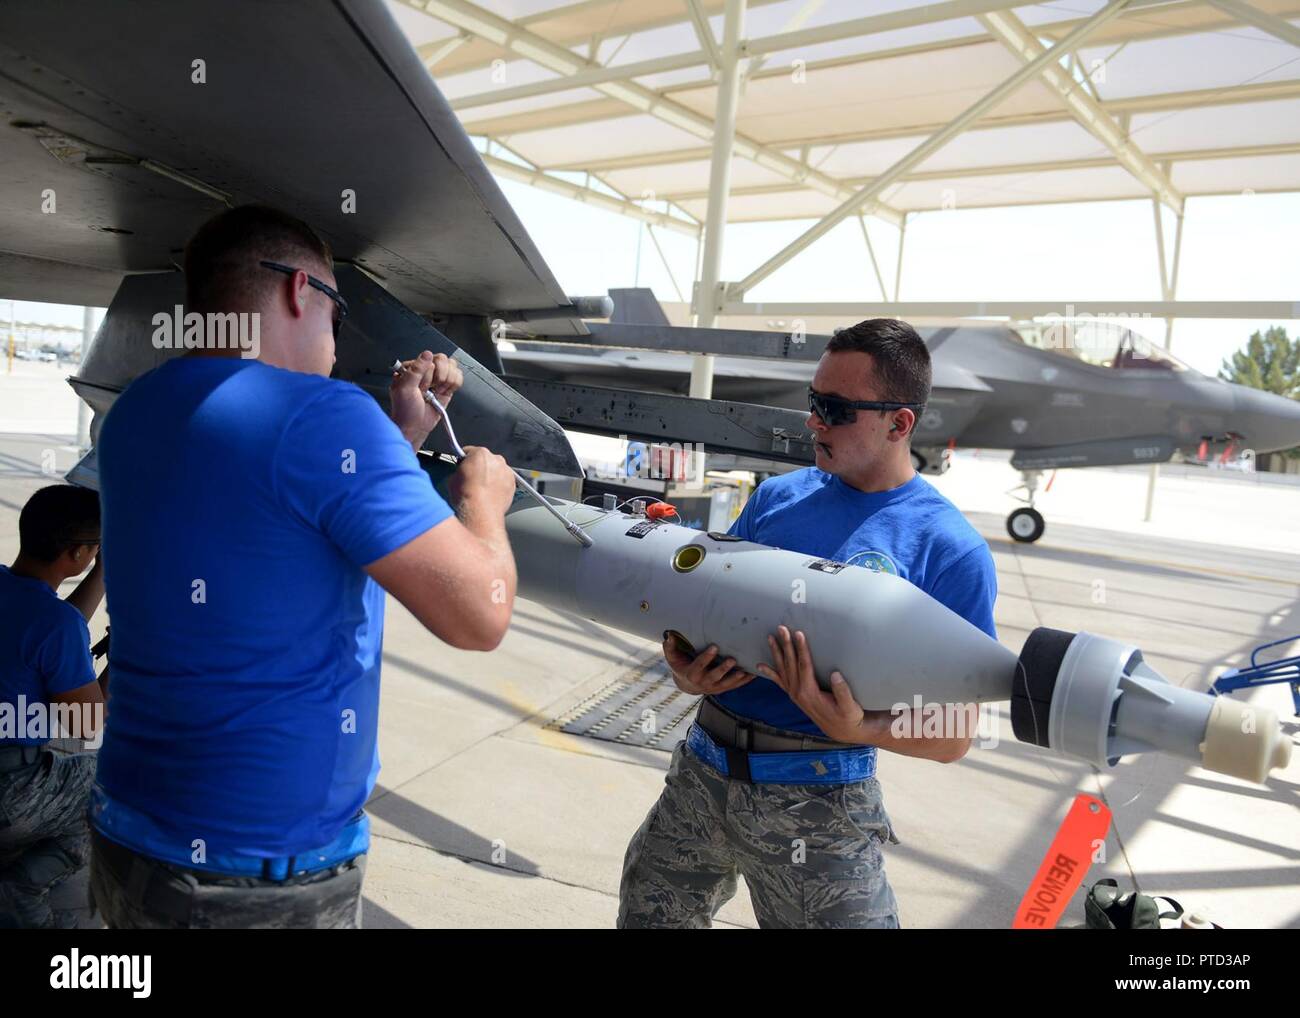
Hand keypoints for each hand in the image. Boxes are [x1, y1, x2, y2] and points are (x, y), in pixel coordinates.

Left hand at [390, 350, 462, 447]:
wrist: (415, 427)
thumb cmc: (405, 411)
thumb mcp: (404, 389)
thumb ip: (415, 370)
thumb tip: (427, 354)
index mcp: (412, 367)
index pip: (429, 357)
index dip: (428, 373)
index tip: (422, 387)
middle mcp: (425, 370)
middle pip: (443, 360)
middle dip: (439, 378)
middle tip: (430, 389)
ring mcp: (437, 377)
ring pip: (453, 367)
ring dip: (446, 382)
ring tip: (436, 392)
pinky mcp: (447, 386)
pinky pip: (458, 377)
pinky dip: (454, 386)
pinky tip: (444, 392)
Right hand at [449, 445, 515, 516]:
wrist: (481, 513)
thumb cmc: (467, 497)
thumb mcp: (452, 479)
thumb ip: (458, 470)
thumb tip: (459, 473)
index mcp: (480, 453)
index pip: (469, 451)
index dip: (464, 459)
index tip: (462, 465)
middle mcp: (496, 459)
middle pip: (486, 459)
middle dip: (480, 466)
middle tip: (473, 479)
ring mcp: (507, 471)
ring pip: (497, 469)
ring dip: (491, 475)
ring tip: (483, 489)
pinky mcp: (513, 484)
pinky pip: (504, 480)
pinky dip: (499, 484)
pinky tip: (491, 494)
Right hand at [662, 636, 754, 695]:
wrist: (687, 684)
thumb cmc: (680, 666)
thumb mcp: (672, 658)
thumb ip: (670, 647)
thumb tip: (669, 635)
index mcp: (692, 674)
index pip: (699, 665)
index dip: (706, 657)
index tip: (714, 647)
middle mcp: (703, 682)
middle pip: (714, 676)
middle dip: (723, 668)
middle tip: (732, 659)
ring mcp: (714, 687)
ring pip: (726, 684)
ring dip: (736, 678)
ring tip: (744, 671)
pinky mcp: (722, 689)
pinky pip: (734, 686)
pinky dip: (744, 681)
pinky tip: (753, 674)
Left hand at [756, 626, 881, 744]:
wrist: (841, 730)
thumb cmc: (848, 716)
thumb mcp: (850, 706)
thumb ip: (842, 691)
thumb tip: (835, 674)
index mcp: (810, 693)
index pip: (804, 666)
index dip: (801, 649)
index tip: (799, 633)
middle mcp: (798, 693)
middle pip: (790, 664)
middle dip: (786, 645)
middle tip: (781, 628)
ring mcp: (794, 694)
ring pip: (782, 670)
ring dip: (776, 653)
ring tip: (770, 637)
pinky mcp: (795, 695)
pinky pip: (779, 682)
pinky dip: (770, 672)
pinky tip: (760, 665)